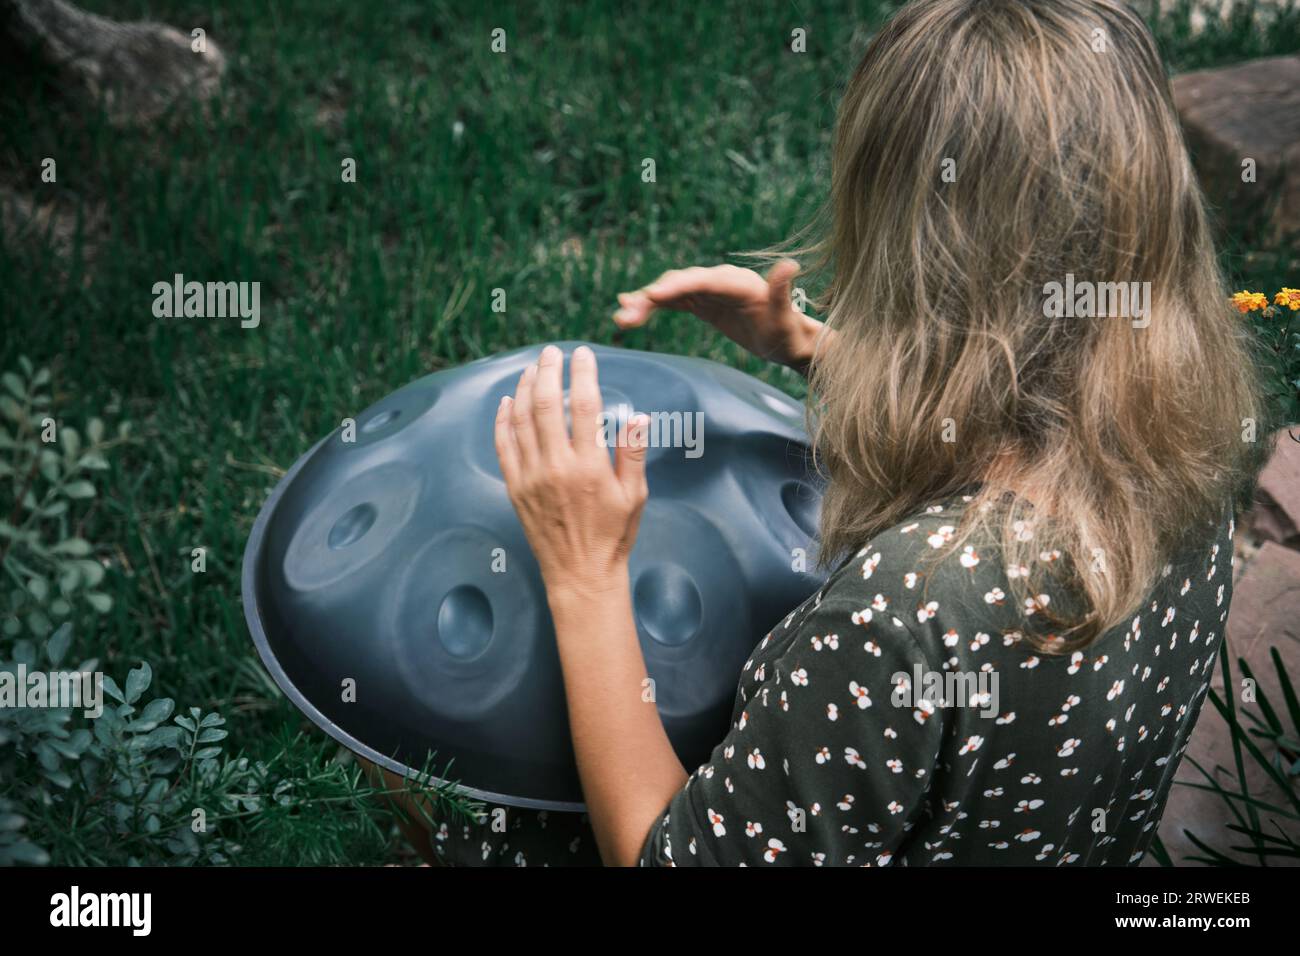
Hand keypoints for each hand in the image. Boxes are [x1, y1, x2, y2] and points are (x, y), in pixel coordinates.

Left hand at [494, 344, 648, 603]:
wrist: (580, 574)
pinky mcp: (515, 488)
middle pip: (545, 404)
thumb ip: (633, 453)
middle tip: (551, 352)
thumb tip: (638, 416)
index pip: (584, 405)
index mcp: (589, 466)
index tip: (582, 354)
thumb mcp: (635, 496)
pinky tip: (506, 402)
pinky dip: (503, 420)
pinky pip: (503, 446)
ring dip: (524, 388)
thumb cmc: (612, 536)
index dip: (582, 374)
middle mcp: (556, 467)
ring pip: (521, 420)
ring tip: (531, 369)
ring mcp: (531, 477)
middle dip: (547, 371)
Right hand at [613, 260, 824, 371]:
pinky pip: (673, 301)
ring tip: (621, 319)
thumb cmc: (790, 333)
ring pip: (672, 292)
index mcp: (739, 282)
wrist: (791, 341)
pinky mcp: (703, 302)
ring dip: (645, 304)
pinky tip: (630, 310)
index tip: (652, 295)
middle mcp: (721, 281)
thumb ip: (783, 292)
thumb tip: (790, 265)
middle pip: (681, 284)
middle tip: (626, 314)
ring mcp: (710, 291)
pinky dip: (652, 306)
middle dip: (652, 298)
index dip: (677, 285)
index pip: (703, 280)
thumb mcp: (787, 318)